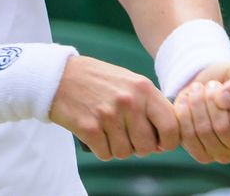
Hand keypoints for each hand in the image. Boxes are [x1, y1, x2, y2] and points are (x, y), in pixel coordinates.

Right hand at [49, 55, 179, 159]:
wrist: (58, 75)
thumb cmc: (97, 80)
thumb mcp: (129, 81)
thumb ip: (149, 104)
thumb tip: (166, 138)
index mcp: (143, 88)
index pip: (171, 127)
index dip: (168, 142)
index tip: (159, 144)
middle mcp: (129, 101)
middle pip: (147, 146)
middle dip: (138, 147)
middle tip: (126, 135)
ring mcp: (108, 115)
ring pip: (125, 153)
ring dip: (117, 147)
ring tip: (108, 130)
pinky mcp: (89, 127)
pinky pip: (105, 154)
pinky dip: (101, 149)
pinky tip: (95, 133)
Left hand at [174, 59, 229, 163]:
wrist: (208, 87)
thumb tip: (225, 99)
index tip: (228, 92)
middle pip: (223, 130)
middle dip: (212, 101)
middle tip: (210, 85)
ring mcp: (222, 155)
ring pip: (204, 132)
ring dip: (196, 105)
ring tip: (197, 89)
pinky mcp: (201, 154)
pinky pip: (187, 139)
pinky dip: (183, 116)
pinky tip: (184, 101)